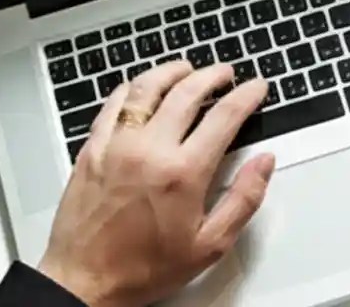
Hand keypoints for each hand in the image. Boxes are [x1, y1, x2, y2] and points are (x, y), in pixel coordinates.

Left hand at [38, 61, 274, 306]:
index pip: (224, 117)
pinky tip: (142, 87)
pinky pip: (113, 105)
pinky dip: (133, 88)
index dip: (246, 95)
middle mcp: (150, 150)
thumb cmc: (143, 268)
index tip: (257, 87)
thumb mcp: (209, 245)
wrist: (85, 281)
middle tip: (226, 73)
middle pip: (187, 92)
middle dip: (213, 76)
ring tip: (187, 68)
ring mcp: (117, 145)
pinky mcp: (92, 149)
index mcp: (183, 173)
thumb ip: (243, 199)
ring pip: (148, 89)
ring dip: (172, 72)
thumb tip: (264, 163)